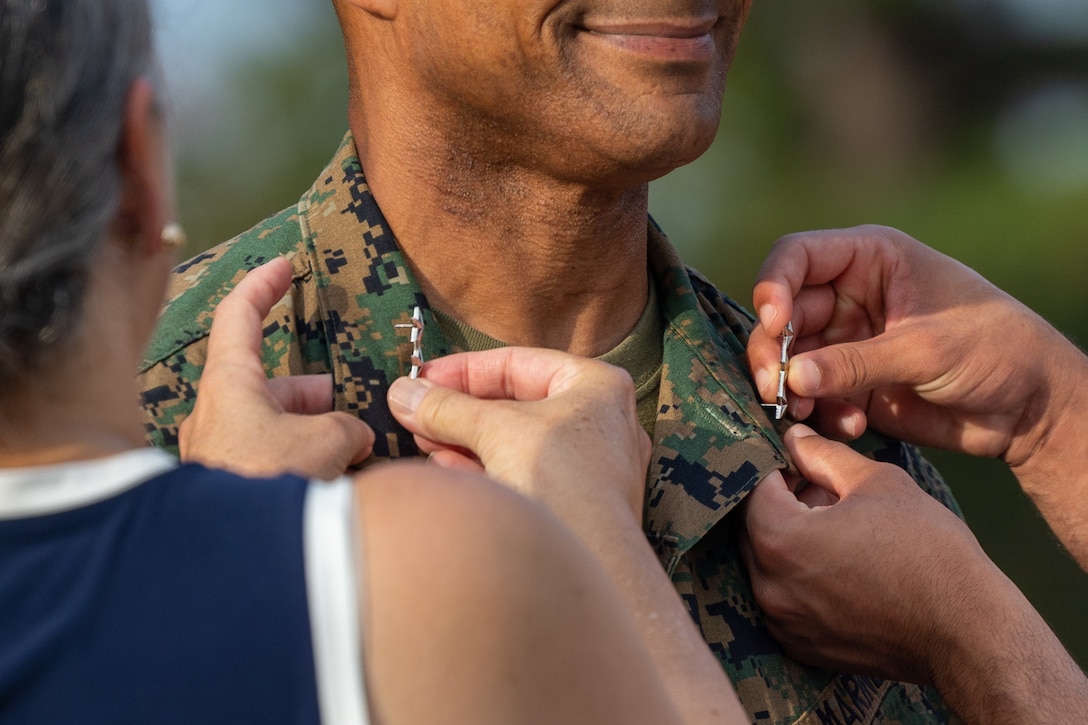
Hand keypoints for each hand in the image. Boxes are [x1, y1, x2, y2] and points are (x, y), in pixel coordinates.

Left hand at [179, 257, 373, 478]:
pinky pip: (265, 458)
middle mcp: (215, 414)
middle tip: (343, 406)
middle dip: (311, 392)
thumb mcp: (325, 442)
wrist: (232, 556)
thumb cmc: (269, 484)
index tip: (285, 264)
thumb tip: (351, 437)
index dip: (263, 284)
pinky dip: (297, 460)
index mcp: (230, 384)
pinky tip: (329, 481)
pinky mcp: (224, 486)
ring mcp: (216, 453)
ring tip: (350, 454)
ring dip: (309, 432)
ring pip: (269, 425)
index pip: (238, 315)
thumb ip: (345, 427)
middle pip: (267, 383)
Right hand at [387, 347, 745, 724]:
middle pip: (515, 402)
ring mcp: (590, 465)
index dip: (463, 369)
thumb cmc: (563, 480)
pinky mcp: (574, 502)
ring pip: (515, 440)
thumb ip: (446, 407)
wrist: (591, 560)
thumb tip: (404, 394)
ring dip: (465, 439)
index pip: (518, 362)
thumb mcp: (496, 429)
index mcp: (596, 386)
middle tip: (415, 413)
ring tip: (423, 441)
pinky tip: (447, 470)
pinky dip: (484, 467)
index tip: (423, 377)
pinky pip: (523, 472)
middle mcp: (601, 422)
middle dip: (460, 410)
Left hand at [741, 424, 988, 683]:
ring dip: (788, 541)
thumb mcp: (878, 482)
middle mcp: (769, 587)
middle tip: (821, 492)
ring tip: (836, 530)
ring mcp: (782, 623)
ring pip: (766, 565)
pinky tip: (841, 567)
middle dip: (779, 504)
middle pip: (752, 529)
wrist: (968, 632)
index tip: (802, 464)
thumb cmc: (929, 551)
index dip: (776, 468)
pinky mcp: (801, 647)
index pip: (753, 489)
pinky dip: (799, 579)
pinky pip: (783, 600)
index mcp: (780, 540)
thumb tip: (794, 437)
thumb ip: (823, 455)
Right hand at [748, 225, 1075, 466]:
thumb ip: (855, 363)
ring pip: (790, 359)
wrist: (1031, 407)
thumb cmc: (994, 349)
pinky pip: (813, 396)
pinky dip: (821, 412)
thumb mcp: (926, 349)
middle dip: (775, 352)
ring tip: (804, 413)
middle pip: (783, 314)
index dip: (774, 286)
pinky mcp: (851, 385)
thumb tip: (791, 378)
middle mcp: (850, 296)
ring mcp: (848, 342)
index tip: (774, 322)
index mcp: (869, 261)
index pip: (797, 257)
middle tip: (775, 388)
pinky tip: (852, 424)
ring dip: (791, 388)